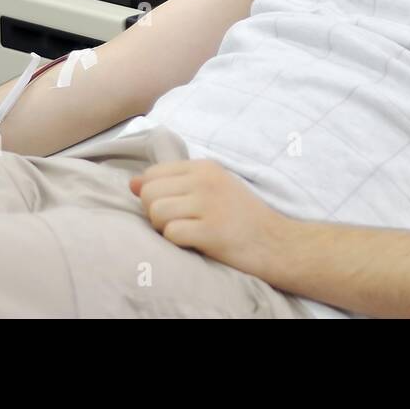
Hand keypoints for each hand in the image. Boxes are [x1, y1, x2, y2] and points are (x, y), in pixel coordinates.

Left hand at [130, 159, 289, 277]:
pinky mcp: (211, 230)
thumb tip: (132, 183)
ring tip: (186, 233)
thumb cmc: (242, 217)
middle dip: (155, 214)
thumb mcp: (212, 188)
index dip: (153, 196)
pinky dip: (176, 243)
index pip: (152, 174)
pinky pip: (170, 234)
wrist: (277, 243)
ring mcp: (208, 204)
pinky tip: (195, 242)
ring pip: (155, 212)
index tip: (174, 209)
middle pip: (149, 193)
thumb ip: (173, 182)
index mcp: (204, 167)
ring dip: (164, 229)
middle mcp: (205, 180)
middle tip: (178, 224)